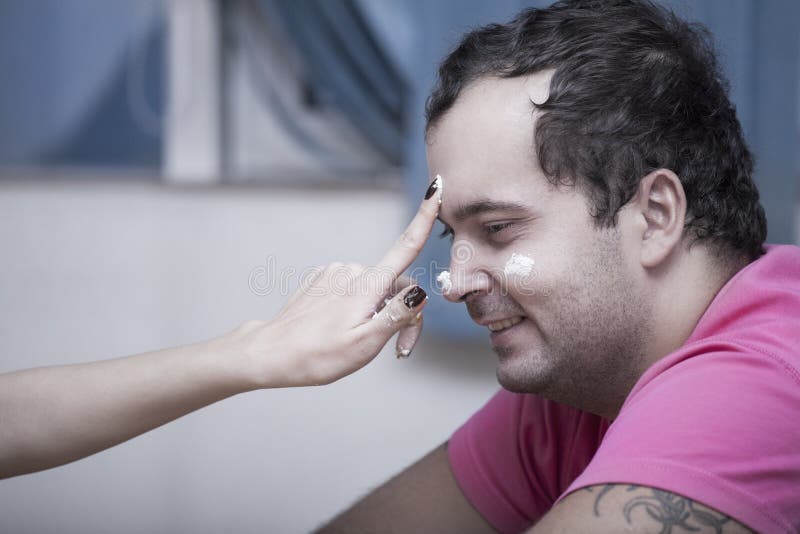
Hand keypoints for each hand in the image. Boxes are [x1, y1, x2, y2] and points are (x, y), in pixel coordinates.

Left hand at [230, 178, 442, 387]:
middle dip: (403, 314)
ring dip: (379, 311)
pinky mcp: (323, 278)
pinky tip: (343, 326)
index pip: (405, 248)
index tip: (435, 187)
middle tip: (397, 350)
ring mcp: (335, 272)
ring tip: (362, 340)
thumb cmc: (319, 356)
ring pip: (376, 288)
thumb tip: (421, 291)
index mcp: (367, 285)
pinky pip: (354, 288)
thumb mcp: (366, 343)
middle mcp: (352, 271)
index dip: (424, 218)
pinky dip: (359, 306)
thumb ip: (396, 315)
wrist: (273, 354)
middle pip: (397, 285)